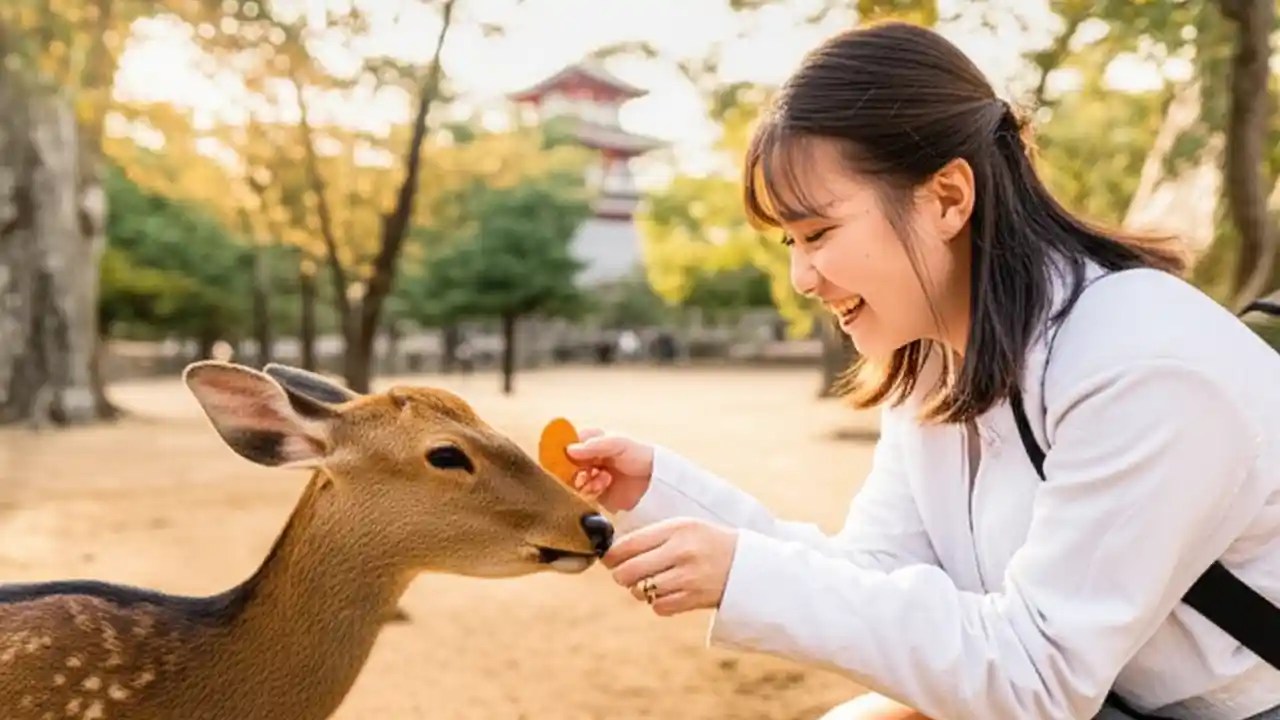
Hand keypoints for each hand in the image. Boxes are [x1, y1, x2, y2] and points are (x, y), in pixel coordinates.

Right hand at [564, 429, 653, 512]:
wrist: (657, 482)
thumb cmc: (640, 455)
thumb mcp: (619, 444)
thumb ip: (595, 445)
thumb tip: (569, 450)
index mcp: (594, 442)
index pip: (570, 442)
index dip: (565, 448)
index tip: (566, 455)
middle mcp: (590, 459)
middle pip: (568, 464)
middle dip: (573, 468)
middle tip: (583, 470)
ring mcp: (592, 477)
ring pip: (573, 480)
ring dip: (583, 480)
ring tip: (600, 478)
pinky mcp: (596, 495)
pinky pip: (582, 495)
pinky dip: (589, 491)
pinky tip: (602, 487)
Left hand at [603, 518, 737, 616]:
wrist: (746, 564)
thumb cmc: (706, 543)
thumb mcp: (683, 528)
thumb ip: (651, 536)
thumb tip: (612, 552)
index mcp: (677, 529)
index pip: (629, 544)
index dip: (610, 555)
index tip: (607, 558)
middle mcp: (681, 552)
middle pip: (629, 571)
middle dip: (620, 575)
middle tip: (624, 574)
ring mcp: (688, 578)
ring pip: (641, 591)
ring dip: (639, 589)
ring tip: (651, 581)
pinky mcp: (694, 599)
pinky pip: (658, 607)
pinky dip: (657, 602)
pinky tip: (668, 592)